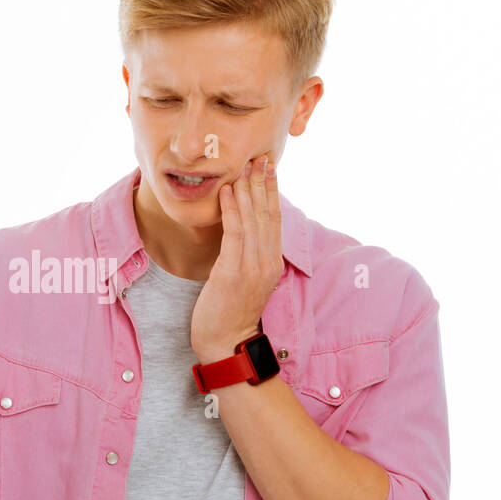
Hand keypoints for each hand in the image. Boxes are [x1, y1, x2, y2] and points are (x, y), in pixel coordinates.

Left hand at [190, 153, 283, 362]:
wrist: (226, 343)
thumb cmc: (230, 312)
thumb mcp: (245, 279)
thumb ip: (248, 255)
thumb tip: (241, 229)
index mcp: (272, 262)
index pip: (275, 220)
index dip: (272, 192)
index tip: (269, 168)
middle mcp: (267, 262)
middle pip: (267, 214)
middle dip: (263, 183)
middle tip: (260, 156)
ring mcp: (252, 267)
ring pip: (253, 220)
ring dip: (247, 190)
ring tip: (243, 166)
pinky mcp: (233, 272)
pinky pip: (234, 234)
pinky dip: (231, 210)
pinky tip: (226, 192)